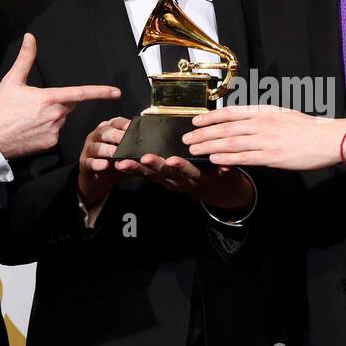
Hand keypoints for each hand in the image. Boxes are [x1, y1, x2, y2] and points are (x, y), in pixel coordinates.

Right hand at [0, 34, 118, 158]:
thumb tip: (30, 39)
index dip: (100, 92)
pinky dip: (47, 130)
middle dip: (58, 102)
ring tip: (29, 118)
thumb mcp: (12, 81)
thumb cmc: (0, 110)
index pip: (80, 93)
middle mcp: (55, 115)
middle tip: (35, 104)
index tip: (115, 92)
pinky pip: (55, 132)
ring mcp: (54, 131)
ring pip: (61, 119)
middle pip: (67, 105)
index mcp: (48, 98)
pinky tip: (31, 129)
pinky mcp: (50, 143)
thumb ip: (25, 59)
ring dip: (52, 116)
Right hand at [77, 116, 129, 209]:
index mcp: (108, 130)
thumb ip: (136, 148)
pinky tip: (104, 165)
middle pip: (104, 132)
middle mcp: (96, 137)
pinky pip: (88, 163)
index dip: (124, 123)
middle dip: (116, 135)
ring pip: (96, 147)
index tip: (134, 127)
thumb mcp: (127, 155)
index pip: (115, 122)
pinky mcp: (84, 165)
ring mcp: (88, 150)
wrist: (98, 181)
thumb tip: (154, 144)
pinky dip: (96, 164)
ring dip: (107, 150)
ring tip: (116, 153)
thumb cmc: (114, 164)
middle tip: (126, 140)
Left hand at [114, 153, 253, 209]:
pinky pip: (144, 175)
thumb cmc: (216, 172)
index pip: (189, 171)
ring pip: (151, 175)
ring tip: (123, 163)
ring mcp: (167, 180)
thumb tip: (226, 166)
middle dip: (155, 165)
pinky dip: (132, 170)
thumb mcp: (224, 171)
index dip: (181, 166)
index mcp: (196, 176)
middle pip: (166, 173)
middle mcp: (180, 180)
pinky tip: (119, 164)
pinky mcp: (159, 179)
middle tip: (145, 158)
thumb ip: (224, 168)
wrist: (209, 187)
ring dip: (136, 169)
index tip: (174, 160)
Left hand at [183, 106, 345, 170]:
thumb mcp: (282, 116)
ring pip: (230, 143)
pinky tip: (214, 160)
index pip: (231, 113)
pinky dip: (226, 158)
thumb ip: (262, 120)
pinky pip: (243, 157)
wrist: (327, 139)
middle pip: (225, 128)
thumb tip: (243, 125)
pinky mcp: (271, 157)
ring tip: (194, 150)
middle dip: (203, 134)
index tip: (196, 121)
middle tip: (187, 139)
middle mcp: (261, 124)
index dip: (210, 117)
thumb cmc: (307, 129)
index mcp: (264, 112)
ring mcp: (265, 140)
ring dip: (209, 146)